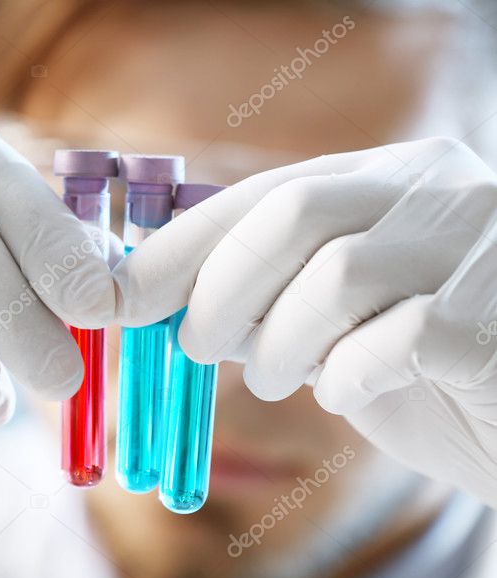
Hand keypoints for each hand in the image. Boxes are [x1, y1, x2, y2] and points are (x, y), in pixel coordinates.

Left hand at [114, 137, 496, 502]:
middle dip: (220, 289)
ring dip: (280, 345)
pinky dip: (348, 378)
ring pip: (337, 276)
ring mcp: (482, 240)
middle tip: (193, 346)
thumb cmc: (423, 377)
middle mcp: (439, 188)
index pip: (267, 192)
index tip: (121, 293)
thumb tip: (160, 301)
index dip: (185, 243)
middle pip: (295, 213)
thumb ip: (266, 302)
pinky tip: (352, 392)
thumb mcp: (331, 327)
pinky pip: (396, 338)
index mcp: (389, 179)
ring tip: (277, 379)